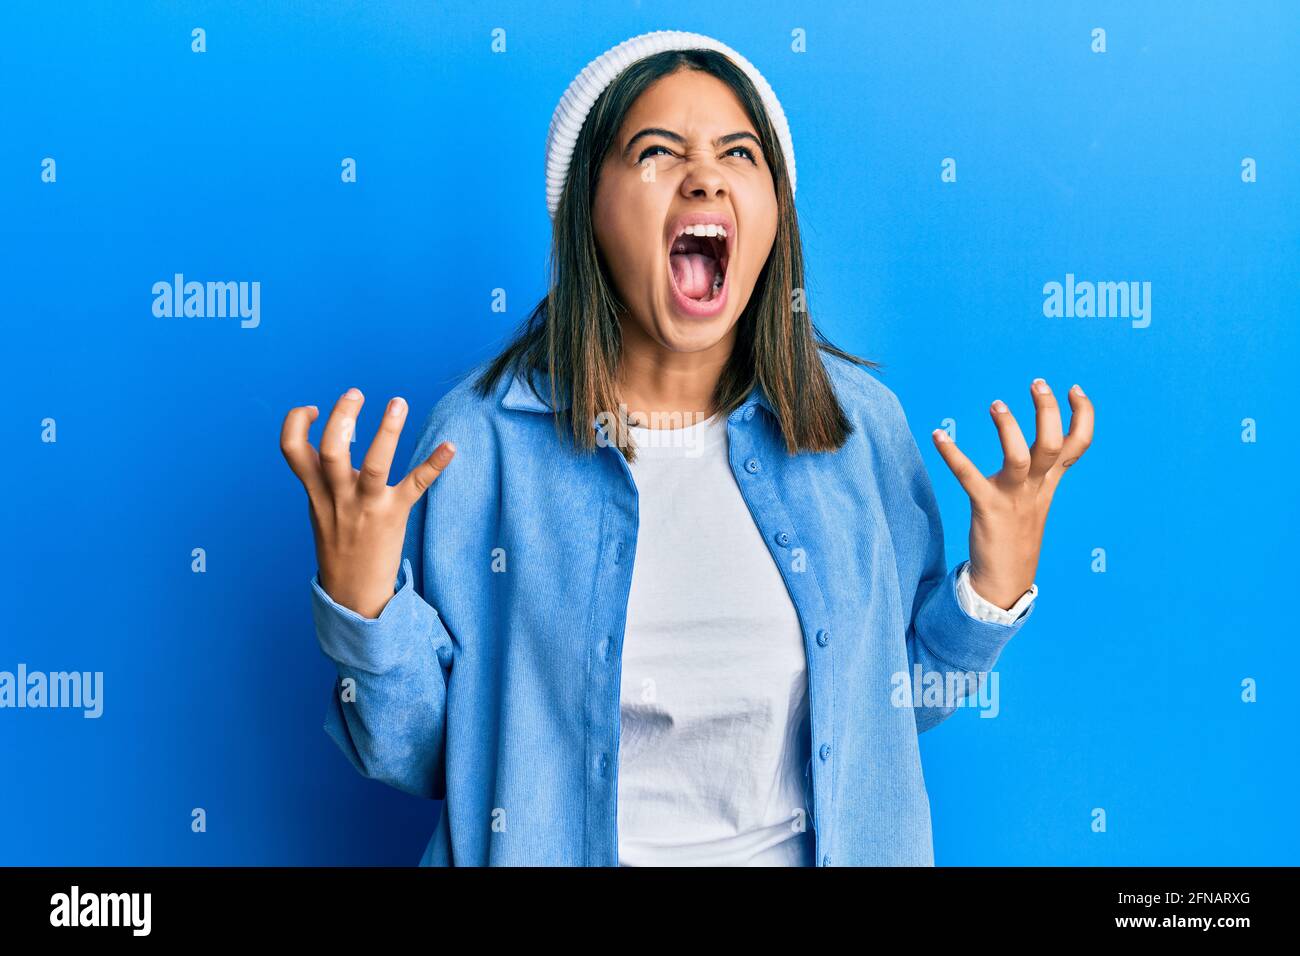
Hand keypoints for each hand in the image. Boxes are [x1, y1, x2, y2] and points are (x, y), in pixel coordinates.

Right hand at [280, 387, 455, 617]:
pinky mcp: (395, 515)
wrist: (355, 595)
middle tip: (355, 394)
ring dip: (387, 431)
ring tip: (398, 402)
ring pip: (373, 464)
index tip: (312, 408)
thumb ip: (321, 477)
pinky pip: (416, 485)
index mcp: (316, 493)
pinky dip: (434, 463)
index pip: (291, 450)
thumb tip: (326, 437)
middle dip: (341, 417)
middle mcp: (338, 497)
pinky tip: (451, 446)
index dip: (295, 423)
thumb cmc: (340, 544)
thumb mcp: (321, 510)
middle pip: (330, 450)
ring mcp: (367, 507)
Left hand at [931, 379, 1093, 608]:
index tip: (1074, 388)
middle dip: (1049, 411)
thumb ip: (1039, 473)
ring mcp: (1013, 498)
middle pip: (1054, 444)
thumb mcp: (1036, 499)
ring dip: (1009, 429)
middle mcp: (1036, 487)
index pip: (1078, 445)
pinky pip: (969, 477)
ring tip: (996, 404)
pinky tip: (938, 435)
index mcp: (1049, 483)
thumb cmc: (1015, 534)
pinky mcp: (987, 508)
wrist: (1004, 580)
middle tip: (1037, 383)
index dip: (1083, 415)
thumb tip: (1038, 447)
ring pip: (1020, 457)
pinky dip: (953, 454)